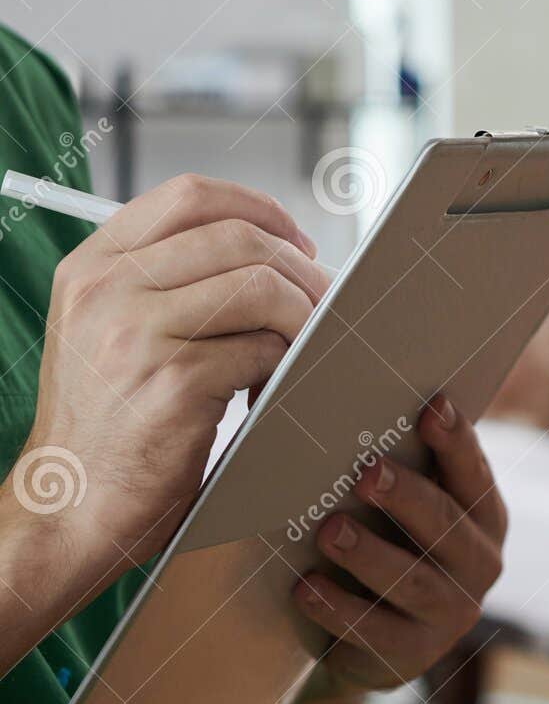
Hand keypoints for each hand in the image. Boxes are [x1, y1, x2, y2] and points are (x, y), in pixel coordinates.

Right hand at [15, 174, 326, 604]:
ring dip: (301, 316)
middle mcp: (108, 289)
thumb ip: (167, 282)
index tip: (294, 241)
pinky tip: (268, 389)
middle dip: (299, 268)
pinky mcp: (174, 383)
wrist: (70, 506)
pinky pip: (263, 350)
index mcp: (93, 266)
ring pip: (261, 288)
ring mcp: (136, 334)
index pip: (190, 197)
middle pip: (239, 238)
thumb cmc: (106, 422)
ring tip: (300, 347)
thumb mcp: (107, 331)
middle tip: (323, 301)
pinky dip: (283, 367)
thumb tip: (274, 252)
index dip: (259, 209)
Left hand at [294, 395, 507, 689]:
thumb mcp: (407, 511)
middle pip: (446, 525)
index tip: (432, 405)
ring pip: (413, 580)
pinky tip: (304, 588)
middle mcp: (479, 563)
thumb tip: (351, 408)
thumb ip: (401, 469)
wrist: (384, 638)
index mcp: (483, 517)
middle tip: (366, 472)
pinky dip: (338, 608)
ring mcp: (451, 613)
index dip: (456, 440)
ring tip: (328, 530)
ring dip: (369, 554)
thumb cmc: (393, 547)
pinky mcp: (414, 654)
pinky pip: (375, 632)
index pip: (474, 473)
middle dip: (406, 496)